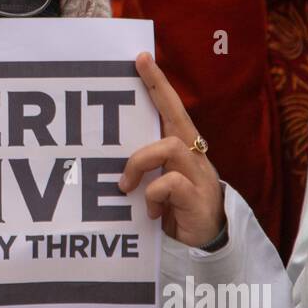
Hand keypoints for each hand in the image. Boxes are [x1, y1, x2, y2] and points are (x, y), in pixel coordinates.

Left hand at [118, 53, 225, 246]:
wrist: (202, 249)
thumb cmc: (173, 212)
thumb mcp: (154, 184)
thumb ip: (141, 167)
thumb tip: (105, 155)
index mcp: (182, 149)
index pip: (170, 109)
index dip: (157, 84)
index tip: (141, 57)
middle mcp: (194, 155)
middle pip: (177, 113)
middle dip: (157, 86)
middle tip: (139, 63)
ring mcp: (199, 175)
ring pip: (168, 146)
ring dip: (139, 163)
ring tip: (126, 187)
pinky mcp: (199, 197)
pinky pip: (169, 183)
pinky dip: (152, 196)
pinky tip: (150, 212)